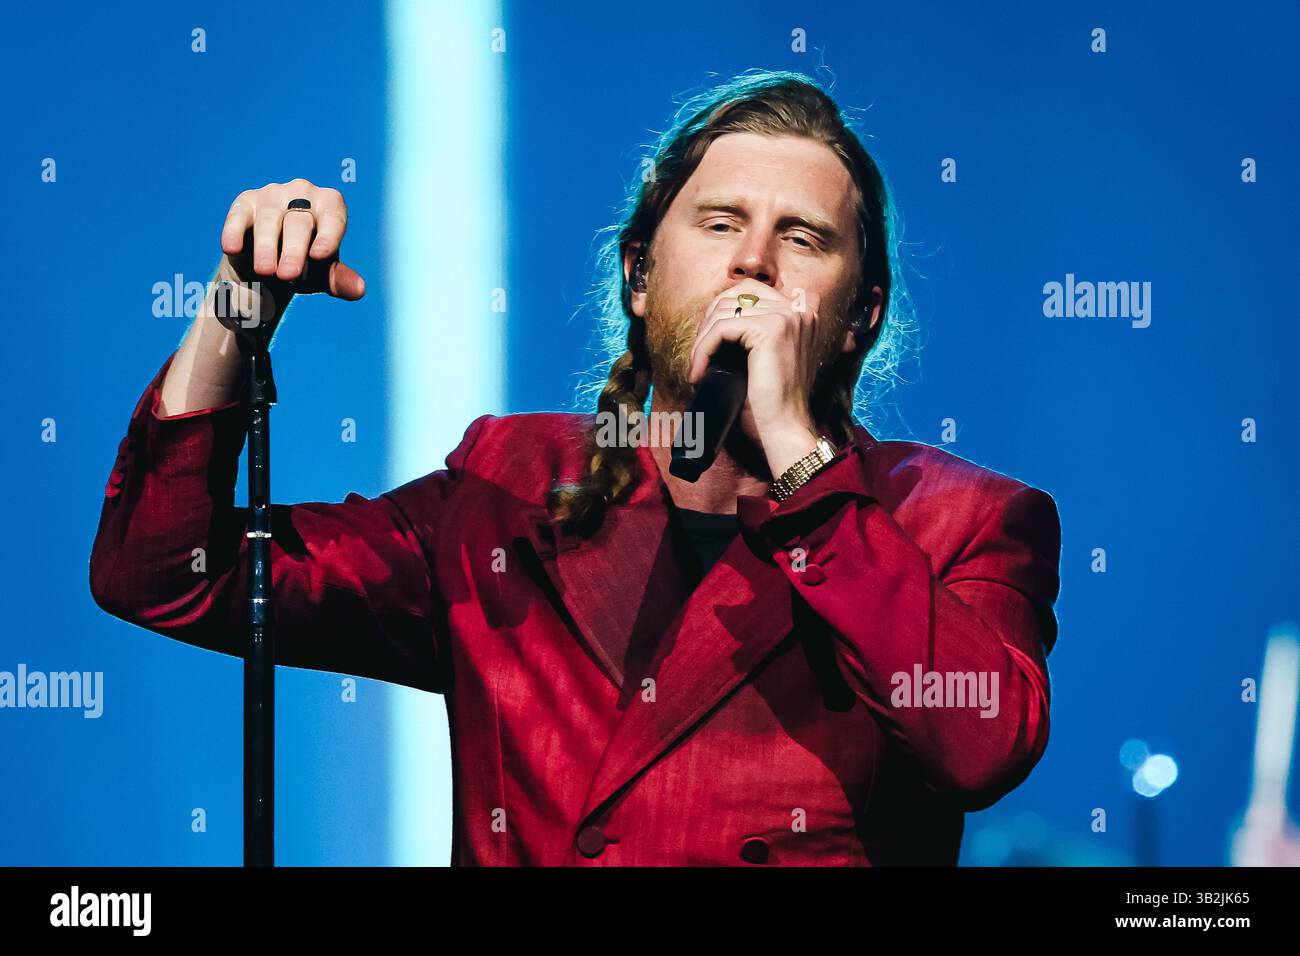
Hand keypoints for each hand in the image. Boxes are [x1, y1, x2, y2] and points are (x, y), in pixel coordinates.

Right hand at [217, 178, 366, 324]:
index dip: (328, 236)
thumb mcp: (321, 275)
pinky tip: (232, 248)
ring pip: (270, 219)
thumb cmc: (303, 267)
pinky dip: (234, 231)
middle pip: (300, 222)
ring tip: (266, 272)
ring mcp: (272, 195)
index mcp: (329, 206)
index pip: (333, 217)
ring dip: (267, 247)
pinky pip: (239, 216)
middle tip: (288, 275)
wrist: (267, 272)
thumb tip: (359, 290)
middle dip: (294, 250)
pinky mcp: (244, 204)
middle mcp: (302, 193)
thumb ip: (338, 279)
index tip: (320, 257)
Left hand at [686, 278, 826, 476]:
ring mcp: (788, 315)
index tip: (709, 344)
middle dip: (709, 321)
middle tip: (699, 353)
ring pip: (724, 311)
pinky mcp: (771, 328)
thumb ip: (752, 331)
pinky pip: (721, 329)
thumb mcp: (764, 357)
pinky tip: (699, 372)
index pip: (751, 291)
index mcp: (802, 311)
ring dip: (702, 339)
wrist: (784, 429)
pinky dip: (703, 350)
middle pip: (736, 294)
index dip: (723, 312)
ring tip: (698, 367)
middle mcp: (799, 307)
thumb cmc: (771, 401)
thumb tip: (713, 316)